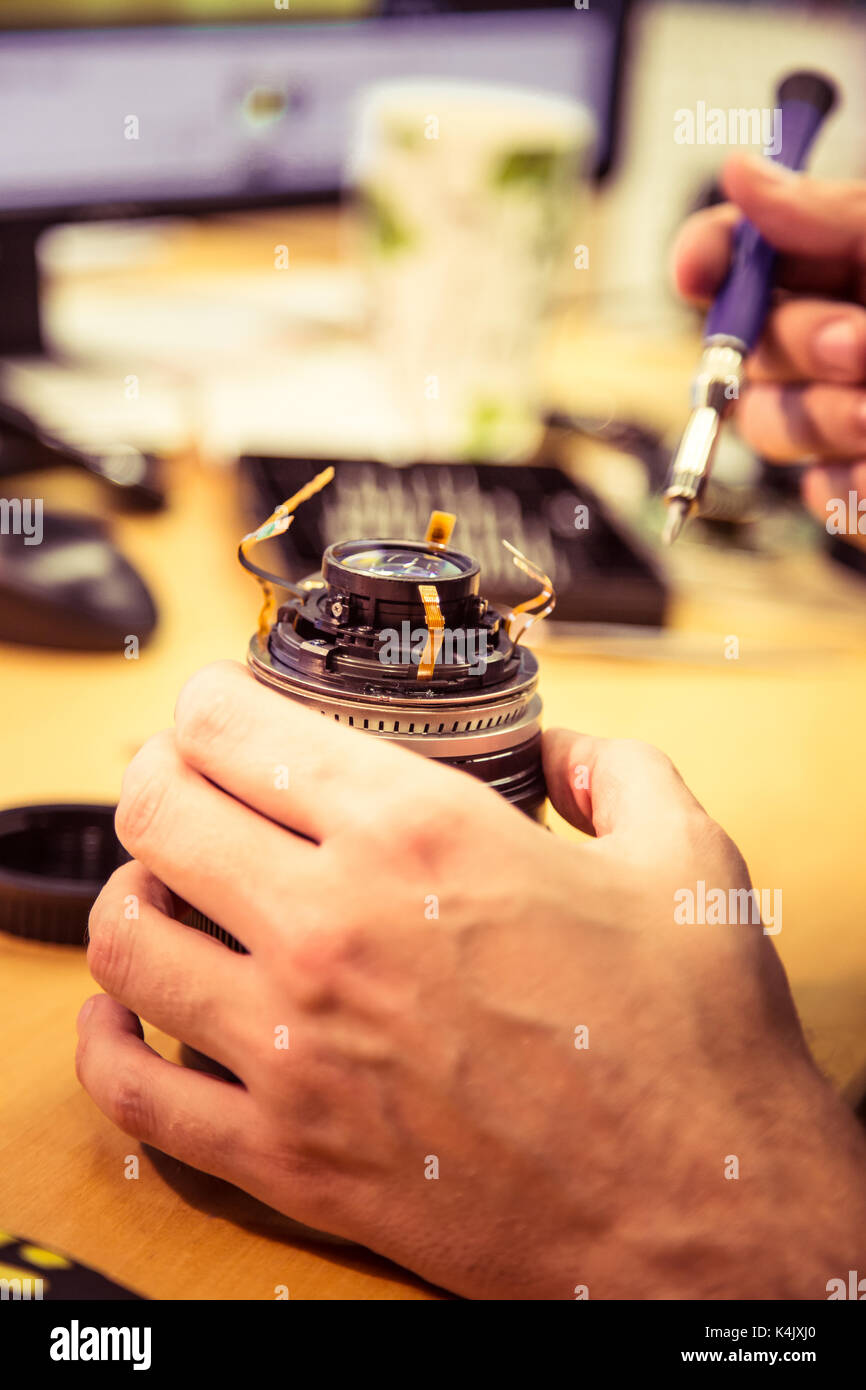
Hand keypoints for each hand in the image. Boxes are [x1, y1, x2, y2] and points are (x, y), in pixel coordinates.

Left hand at [77, 661, 865, 1298]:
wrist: (699, 1217)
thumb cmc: (691, 1045)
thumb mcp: (685, 859)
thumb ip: (615, 772)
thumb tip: (567, 754)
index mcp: (420, 836)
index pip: (235, 728)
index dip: (209, 698)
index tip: (219, 703)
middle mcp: (332, 928)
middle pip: (157, 812)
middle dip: (157, 774)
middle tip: (181, 776)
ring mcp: (293, 1049)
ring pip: (125, 939)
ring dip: (132, 893)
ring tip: (168, 888)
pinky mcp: (284, 1154)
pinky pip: (133, 1089)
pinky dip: (107, 1040)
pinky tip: (128, 1015)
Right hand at [672, 153, 865, 543]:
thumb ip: (830, 216)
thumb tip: (741, 173)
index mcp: (844, 272)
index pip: (742, 261)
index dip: (710, 260)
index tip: (699, 269)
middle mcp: (831, 345)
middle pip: (742, 351)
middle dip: (792, 348)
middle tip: (857, 344)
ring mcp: (841, 423)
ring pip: (769, 428)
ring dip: (824, 419)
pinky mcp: (858, 495)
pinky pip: (819, 497)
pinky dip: (854, 487)